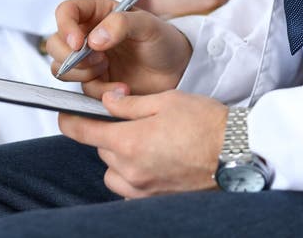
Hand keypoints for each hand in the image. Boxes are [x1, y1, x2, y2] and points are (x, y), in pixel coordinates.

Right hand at [46, 0, 191, 95]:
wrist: (177, 71)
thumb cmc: (164, 40)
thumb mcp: (149, 26)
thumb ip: (122, 24)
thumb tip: (93, 39)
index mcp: (99, 12)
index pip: (66, 11)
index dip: (65, 26)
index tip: (78, 43)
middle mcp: (88, 35)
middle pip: (54, 43)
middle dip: (69, 56)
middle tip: (98, 61)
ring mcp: (88, 61)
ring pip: (60, 69)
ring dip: (82, 74)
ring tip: (109, 71)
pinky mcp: (94, 84)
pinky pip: (80, 92)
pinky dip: (99, 93)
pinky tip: (122, 89)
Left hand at [59, 89, 227, 196]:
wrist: (237, 152)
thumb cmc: (206, 123)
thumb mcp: (166, 100)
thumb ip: (130, 103)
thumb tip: (106, 101)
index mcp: (131, 142)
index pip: (86, 133)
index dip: (71, 122)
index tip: (65, 116)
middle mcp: (132, 171)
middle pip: (102, 152)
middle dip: (111, 134)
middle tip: (133, 119)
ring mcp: (144, 190)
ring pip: (114, 173)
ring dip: (120, 157)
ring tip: (145, 141)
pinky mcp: (156, 201)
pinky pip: (131, 190)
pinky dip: (134, 176)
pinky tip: (154, 161)